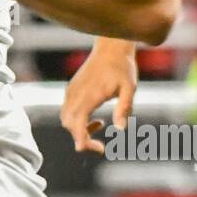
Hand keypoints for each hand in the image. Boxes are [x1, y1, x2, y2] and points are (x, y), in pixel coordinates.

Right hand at [60, 38, 137, 153]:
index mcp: (90, 95)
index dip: (81, 138)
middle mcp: (76, 93)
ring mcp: (71, 91)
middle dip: (81, 139)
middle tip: (100, 147)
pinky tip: (96, 119)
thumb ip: (124, 108)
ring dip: (79, 130)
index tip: (91, 149)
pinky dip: (77, 121)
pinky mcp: (71, 89)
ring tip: (99, 126)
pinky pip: (68, 111)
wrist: (111, 48)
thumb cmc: (122, 68)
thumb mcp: (129, 88)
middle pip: (69, 124)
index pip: (77, 122)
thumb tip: (121, 130)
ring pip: (66, 119)